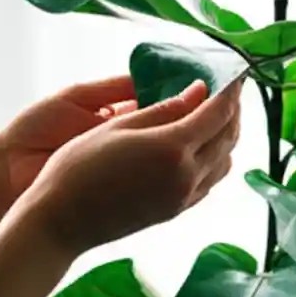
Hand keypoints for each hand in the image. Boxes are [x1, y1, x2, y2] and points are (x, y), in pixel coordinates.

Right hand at [15, 78, 242, 255]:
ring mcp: (183, 197)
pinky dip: (215, 159)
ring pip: (224, 162)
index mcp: (173, 148)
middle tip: (228, 91)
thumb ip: (163, 109)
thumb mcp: (118, 127)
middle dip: (233, 111)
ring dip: (226, 137)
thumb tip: (198, 92)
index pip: (218, 113)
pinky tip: (200, 147)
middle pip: (228, 137)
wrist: (60, 222)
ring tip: (215, 117)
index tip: (235, 74)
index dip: (230, 91)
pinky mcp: (175, 212)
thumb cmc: (79, 168)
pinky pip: (210, 181)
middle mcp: (187, 175)